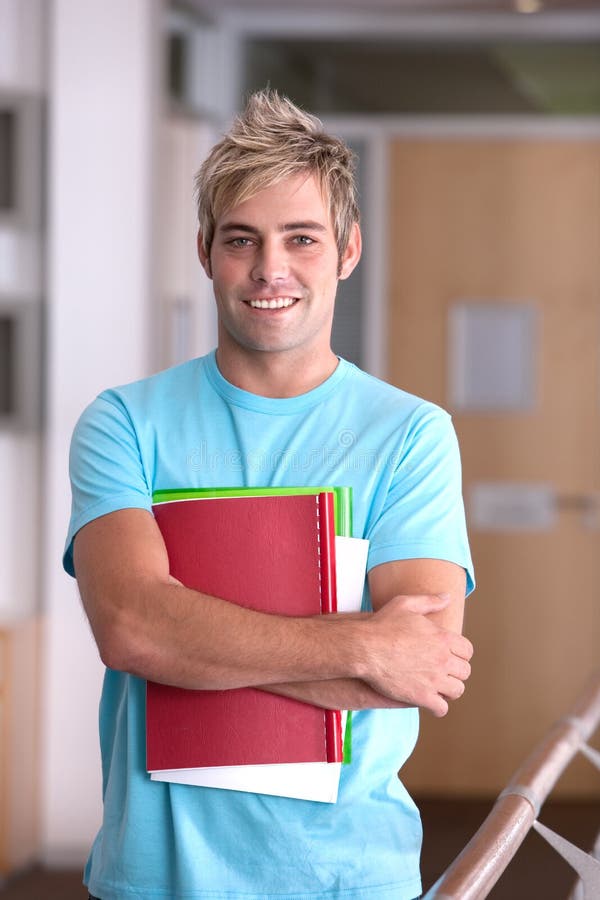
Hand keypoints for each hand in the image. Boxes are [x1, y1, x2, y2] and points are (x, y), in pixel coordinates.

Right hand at [361, 593, 472, 716]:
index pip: (467, 651)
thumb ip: (429, 601)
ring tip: (440, 688)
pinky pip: (442, 708)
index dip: (460, 654)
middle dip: (456, 672)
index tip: (451, 656)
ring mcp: (433, 679)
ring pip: (457, 691)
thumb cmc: (382, 624)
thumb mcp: (405, 604)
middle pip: (465, 671)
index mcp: (442, 637)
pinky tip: (431, 702)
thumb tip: (447, 597)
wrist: (364, 648)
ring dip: (450, 690)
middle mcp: (443, 659)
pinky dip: (439, 707)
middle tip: (444, 672)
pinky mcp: (422, 696)